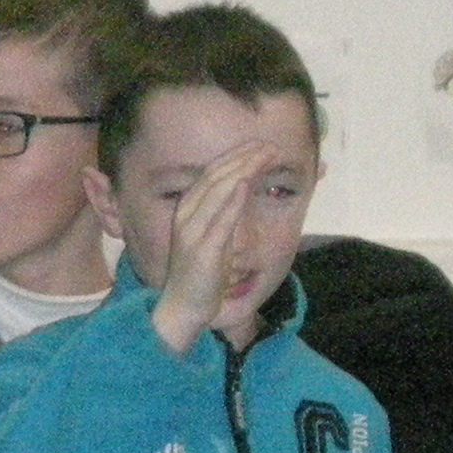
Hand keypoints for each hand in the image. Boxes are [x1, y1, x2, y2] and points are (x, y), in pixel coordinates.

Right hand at [149, 139, 288, 354]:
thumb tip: (246, 191)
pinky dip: (233, 200)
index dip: (236, 156)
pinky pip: (220, 220)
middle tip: (269, 146)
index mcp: (187, 210)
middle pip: (216, 176)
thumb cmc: (201, 273)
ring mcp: (193, 233)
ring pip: (217, 191)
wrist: (182, 307)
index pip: (211, 173)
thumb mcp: (212, 237)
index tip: (259, 145)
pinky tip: (246, 184)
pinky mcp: (203, 251)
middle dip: (243, 157)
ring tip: (264, 156)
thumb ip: (225, 214)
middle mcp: (186, 216)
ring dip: (243, 170)